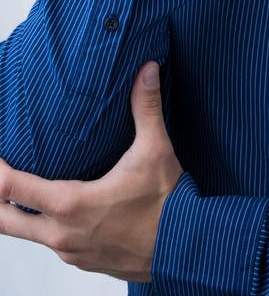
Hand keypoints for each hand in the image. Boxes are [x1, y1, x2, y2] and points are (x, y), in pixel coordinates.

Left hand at [0, 62, 182, 282]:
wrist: (187, 246)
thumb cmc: (168, 201)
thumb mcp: (155, 149)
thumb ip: (145, 106)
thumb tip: (146, 69)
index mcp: (72, 205)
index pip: (12, 189)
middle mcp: (63, 234)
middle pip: (5, 221)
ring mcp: (71, 253)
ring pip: (28, 235)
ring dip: (17, 213)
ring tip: (17, 190)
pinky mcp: (83, 262)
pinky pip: (51, 244)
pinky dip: (43, 226)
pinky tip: (55, 210)